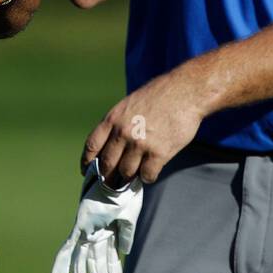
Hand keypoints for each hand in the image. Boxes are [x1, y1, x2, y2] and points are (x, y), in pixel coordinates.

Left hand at [50, 159, 143, 272]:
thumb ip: (125, 235)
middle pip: (95, 261)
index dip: (112, 270)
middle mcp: (97, 232)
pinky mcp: (80, 227)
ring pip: (82, 261)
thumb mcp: (129, 218)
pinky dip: (61, 266)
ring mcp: (87, 230)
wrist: (119, 179)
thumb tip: (125, 253)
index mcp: (110, 230)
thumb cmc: (126, 192)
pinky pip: (68, 249)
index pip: (110, 256)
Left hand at [82, 72, 206, 184]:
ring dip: (131, 175)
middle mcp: (123, 132)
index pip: (92, 146)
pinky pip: (147, 175)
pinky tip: (152, 168)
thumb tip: (111, 147)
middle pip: (107, 165)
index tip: (87, 171)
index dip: (87, 162)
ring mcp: (140, 144)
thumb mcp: (130, 103)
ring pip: (126, 173)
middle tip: (113, 181)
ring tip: (137, 170)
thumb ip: (119, 124)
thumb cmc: (160, 95)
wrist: (186, 91)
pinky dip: (148, 176)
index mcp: (113, 119)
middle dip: (108, 176)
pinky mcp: (159, 153)